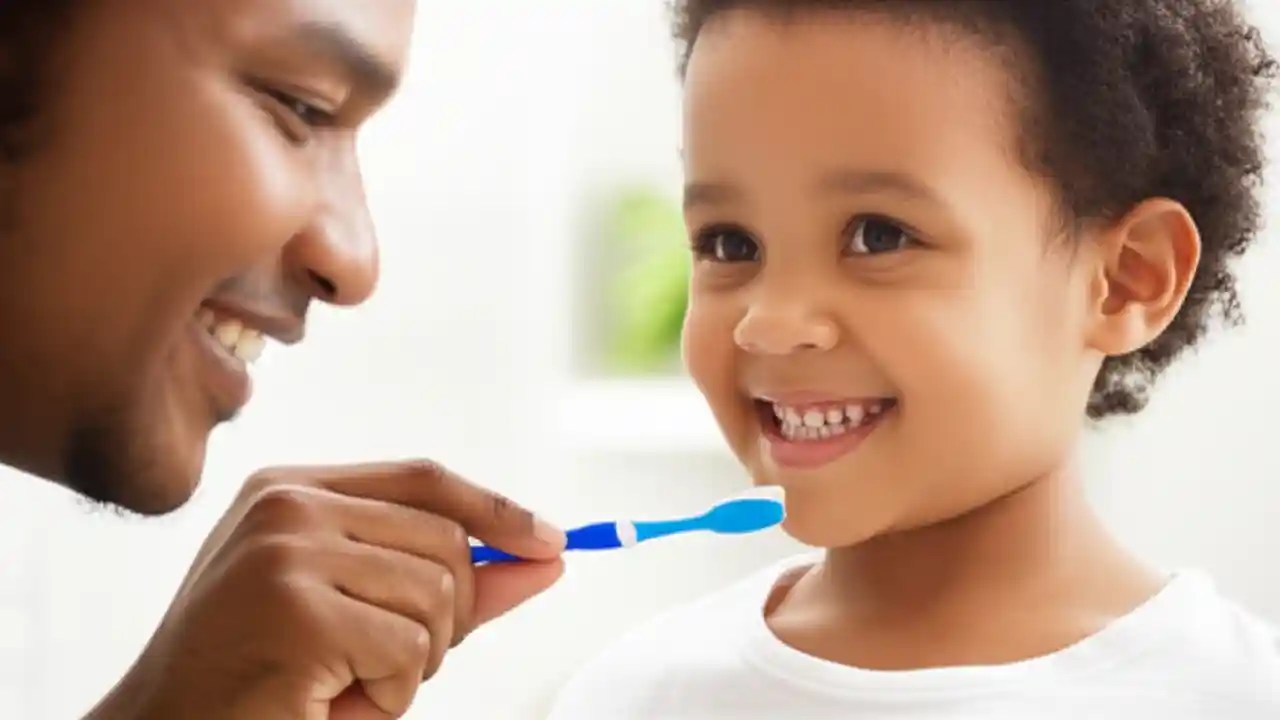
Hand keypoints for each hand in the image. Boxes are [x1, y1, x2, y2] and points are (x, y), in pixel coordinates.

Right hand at [88, 460, 565, 719]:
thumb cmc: (265, 681)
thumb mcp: (364, 616)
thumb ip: (451, 583)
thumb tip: (547, 557)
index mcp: (292, 490)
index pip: (424, 479)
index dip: (497, 510)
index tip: (553, 543)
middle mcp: (286, 504)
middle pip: (447, 542)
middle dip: (447, 618)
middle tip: (383, 666)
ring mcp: (286, 550)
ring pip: (436, 597)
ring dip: (412, 665)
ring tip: (342, 684)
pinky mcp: (295, 608)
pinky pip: (408, 650)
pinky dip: (388, 697)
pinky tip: (328, 701)